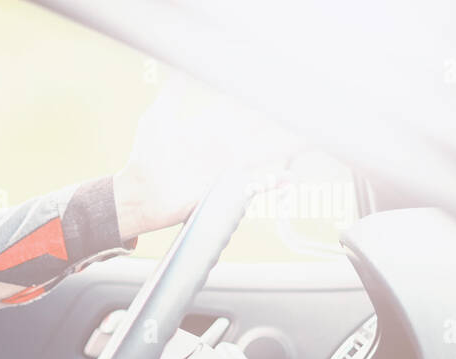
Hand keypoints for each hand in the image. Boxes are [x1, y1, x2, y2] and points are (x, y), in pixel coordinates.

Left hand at [113, 75, 304, 240]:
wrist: (139, 193)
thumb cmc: (146, 158)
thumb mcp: (158, 118)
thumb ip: (173, 93)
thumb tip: (180, 67)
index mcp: (212, 129)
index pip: (243, 106)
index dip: (260, 94)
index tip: (279, 83)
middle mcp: (226, 147)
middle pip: (264, 127)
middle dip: (286, 116)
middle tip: (310, 104)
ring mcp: (229, 168)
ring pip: (269, 152)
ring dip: (292, 145)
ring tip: (316, 136)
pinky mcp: (225, 188)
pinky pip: (255, 186)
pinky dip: (273, 184)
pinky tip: (289, 179)